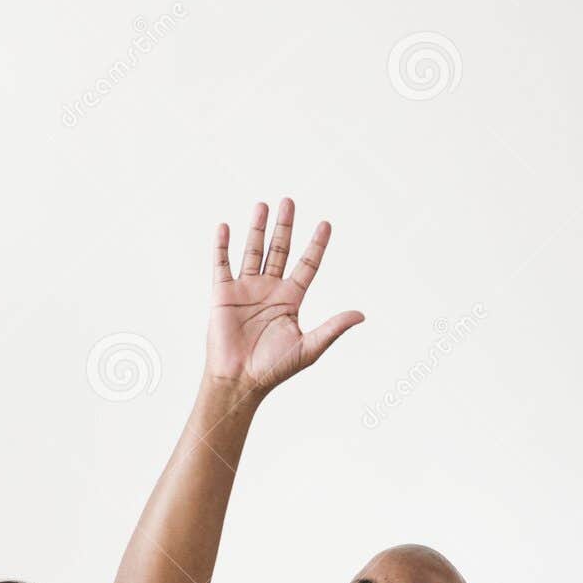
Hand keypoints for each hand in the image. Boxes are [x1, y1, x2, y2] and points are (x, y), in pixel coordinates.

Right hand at [206, 198, 363, 394]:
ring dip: (257, 229)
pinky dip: (222, 246)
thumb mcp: (309, 348)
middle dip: (285, 226)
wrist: (239, 381)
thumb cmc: (273, 369)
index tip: (326, 224)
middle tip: (289, 201)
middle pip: (279, 250)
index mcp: (290, 300)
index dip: (316, 245)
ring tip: (263, 205)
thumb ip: (333, 328)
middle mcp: (268, 290)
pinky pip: (221, 265)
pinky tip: (225, 228)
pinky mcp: (223, 295)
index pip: (306, 265)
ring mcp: (245, 290)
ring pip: (253, 252)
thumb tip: (361, 315)